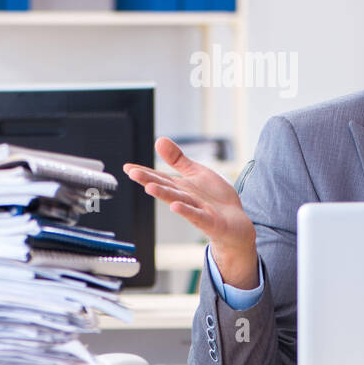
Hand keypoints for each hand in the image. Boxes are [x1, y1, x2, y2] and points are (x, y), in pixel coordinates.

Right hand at [123, 137, 258, 288]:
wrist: (236, 224)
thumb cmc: (215, 199)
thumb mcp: (196, 173)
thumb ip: (177, 159)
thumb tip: (159, 140)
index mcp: (181, 187)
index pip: (159, 178)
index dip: (144, 173)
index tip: (127, 167)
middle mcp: (185, 198)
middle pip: (165, 188)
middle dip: (149, 181)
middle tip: (132, 173)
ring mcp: (197, 210)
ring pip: (178, 200)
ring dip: (164, 195)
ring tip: (149, 188)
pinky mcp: (210, 221)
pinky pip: (197, 216)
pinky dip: (186, 211)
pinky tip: (175, 206)